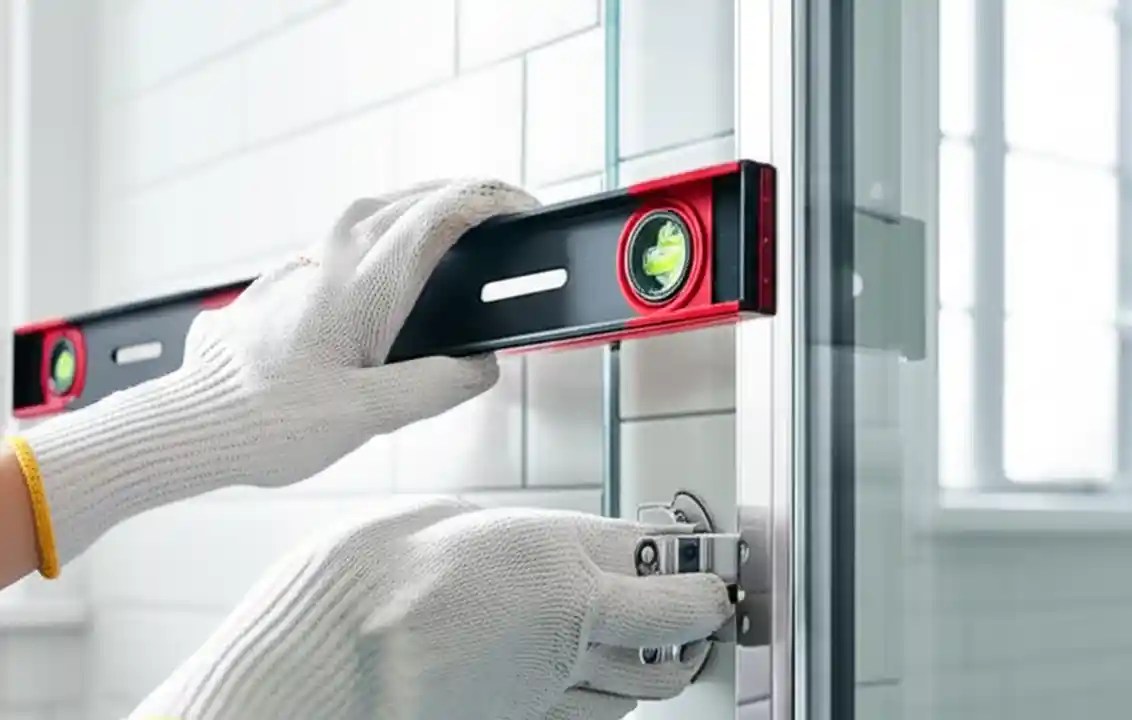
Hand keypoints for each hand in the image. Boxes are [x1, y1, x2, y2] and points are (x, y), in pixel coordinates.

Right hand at [131, 502, 734, 719]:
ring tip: (638, 641)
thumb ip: (519, 538)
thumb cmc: (372, 577)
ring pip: (638, 690)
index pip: (668, 569)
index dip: (694, 565)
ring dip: (650, 665)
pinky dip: (600, 702)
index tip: (700, 560)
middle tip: (692, 604)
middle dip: (695, 624)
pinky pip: (588, 719)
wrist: (322, 658)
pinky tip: (578, 679)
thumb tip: (546, 543)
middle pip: (675, 638)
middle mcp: (569, 633)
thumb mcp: (457, 520)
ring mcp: (547, 690)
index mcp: (561, 564)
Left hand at [177, 178, 537, 485]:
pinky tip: (378, 265)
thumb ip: (433, 386)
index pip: (438, 216)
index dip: (489, 203)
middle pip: (406, 201)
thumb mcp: (366, 416)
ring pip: (367, 213)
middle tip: (496, 210)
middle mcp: (330, 264)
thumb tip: (480, 367)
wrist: (187, 425)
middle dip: (460, 195)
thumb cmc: (264, 423)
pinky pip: (337, 238)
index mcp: (361, 287)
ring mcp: (299, 270)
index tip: (521, 209)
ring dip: (415, 206)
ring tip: (446, 224)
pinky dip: (376, 232)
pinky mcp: (278, 286)